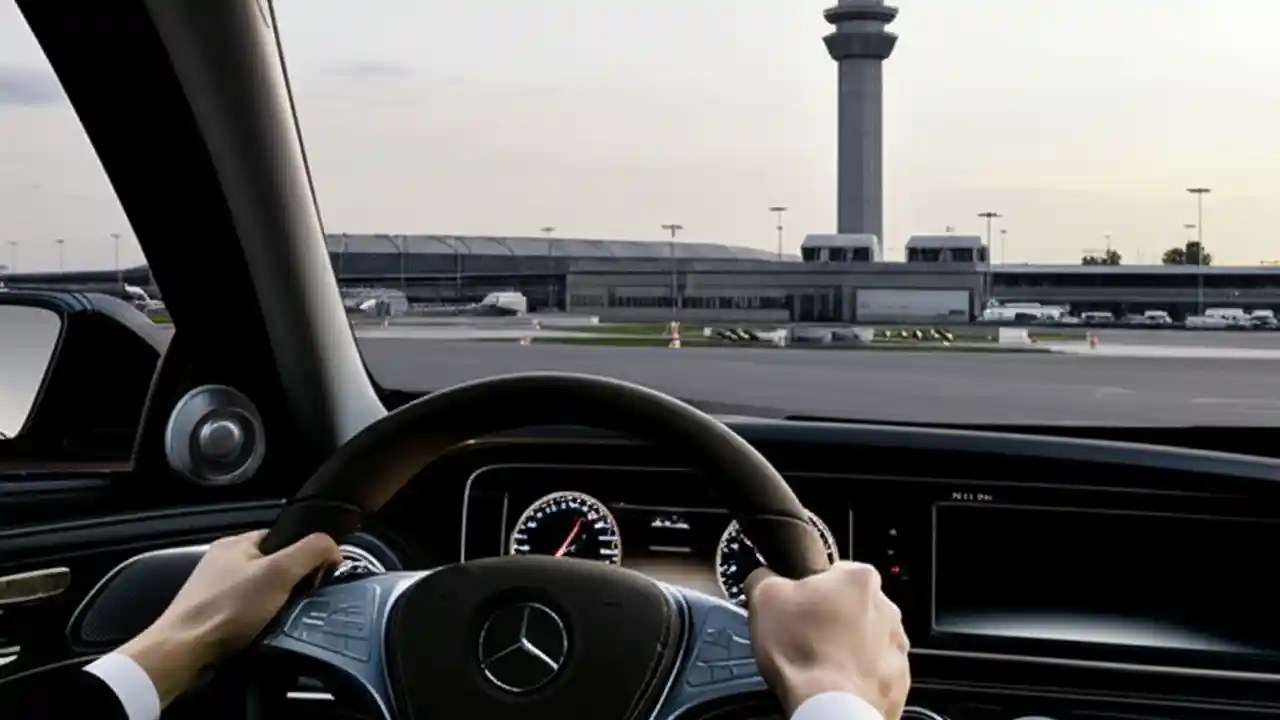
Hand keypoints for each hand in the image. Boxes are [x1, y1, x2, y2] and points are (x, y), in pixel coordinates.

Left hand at [119, 530, 341, 705]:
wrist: (184, 653)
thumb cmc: (230, 607)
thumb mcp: (279, 571)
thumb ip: (312, 551)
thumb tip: (335, 549)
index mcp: (235, 543)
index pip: (283, 538)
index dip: (305, 553)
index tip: (319, 576)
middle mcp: (222, 563)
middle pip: (274, 567)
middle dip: (292, 584)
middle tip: (306, 601)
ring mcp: (214, 592)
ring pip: (261, 593)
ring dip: (277, 606)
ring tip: (288, 620)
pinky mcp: (212, 618)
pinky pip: (247, 614)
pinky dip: (260, 623)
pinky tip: (268, 633)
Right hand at [746, 561, 909, 718]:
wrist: (830, 708)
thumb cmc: (802, 651)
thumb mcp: (764, 598)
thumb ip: (764, 577)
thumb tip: (763, 577)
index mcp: (859, 577)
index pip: (830, 573)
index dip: (807, 592)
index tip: (795, 609)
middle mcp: (887, 608)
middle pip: (850, 606)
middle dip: (830, 620)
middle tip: (803, 639)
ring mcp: (896, 646)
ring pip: (864, 639)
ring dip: (846, 648)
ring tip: (818, 666)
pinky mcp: (898, 680)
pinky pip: (874, 671)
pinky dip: (856, 676)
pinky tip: (834, 684)